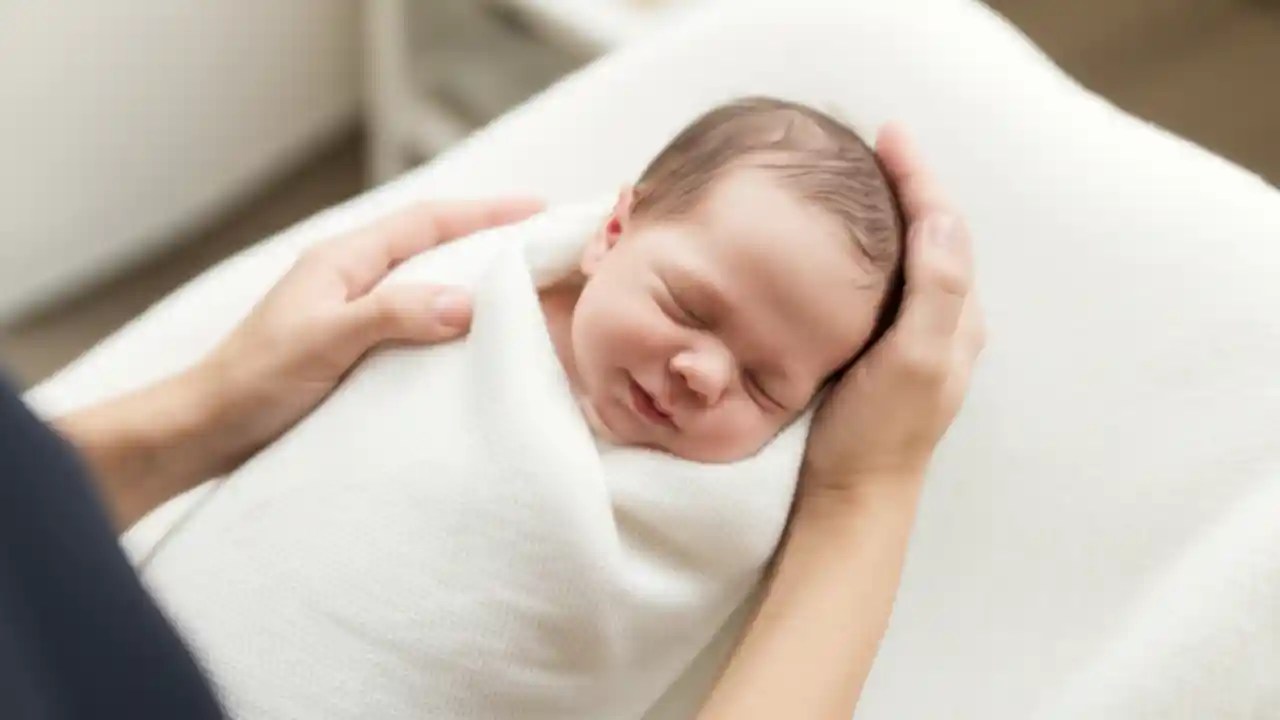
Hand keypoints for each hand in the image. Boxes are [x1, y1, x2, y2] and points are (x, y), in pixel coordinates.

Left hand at [59, 197, 542, 528]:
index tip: (536, 209)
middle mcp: (350, 279)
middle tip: (541, 247)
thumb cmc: (254, 381)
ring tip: (522, 292)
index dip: (484, 212)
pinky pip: (415, 324)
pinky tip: (473, 345)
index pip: (427, 222)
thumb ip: (393, 314)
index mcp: (343, 260)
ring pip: (426, 285)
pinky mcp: (353, 350)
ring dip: (472, 282)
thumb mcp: (326, 341)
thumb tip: (467, 301)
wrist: (206, 430)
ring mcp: (351, 314)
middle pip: (432, 246)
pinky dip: (450, 324)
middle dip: (487, 240)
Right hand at [801, 125, 984, 498]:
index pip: (946, 225)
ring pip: (917, 257)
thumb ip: (938, 289)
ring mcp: (918, 340)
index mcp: (959, 317)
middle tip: (873, 146)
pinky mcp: (888, 355)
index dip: (919, 174)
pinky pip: (891, 283)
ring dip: (897, 212)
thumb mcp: (915, 360)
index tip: (887, 133)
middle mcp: (947, 323)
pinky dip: (878, 248)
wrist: (853, 499)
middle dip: (911, 184)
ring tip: (863, 179)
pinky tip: (849, 245)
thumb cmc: (879, 433)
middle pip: (937, 234)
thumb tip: (942, 215)